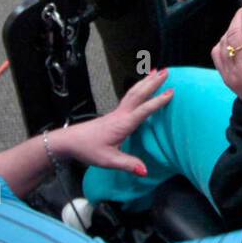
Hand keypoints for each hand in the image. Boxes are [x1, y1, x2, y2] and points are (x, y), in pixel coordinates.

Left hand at [44, 68, 170, 173]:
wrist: (69, 141)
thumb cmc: (88, 149)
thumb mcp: (108, 160)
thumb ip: (127, 164)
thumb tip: (145, 171)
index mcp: (122, 124)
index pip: (143, 110)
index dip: (157, 101)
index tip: (171, 92)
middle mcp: (121, 114)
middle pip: (138, 94)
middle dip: (153, 82)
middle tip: (166, 71)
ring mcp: (117, 113)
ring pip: (133, 93)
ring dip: (145, 82)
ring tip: (156, 72)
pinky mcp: (114, 114)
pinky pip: (129, 97)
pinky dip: (138, 88)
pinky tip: (142, 87)